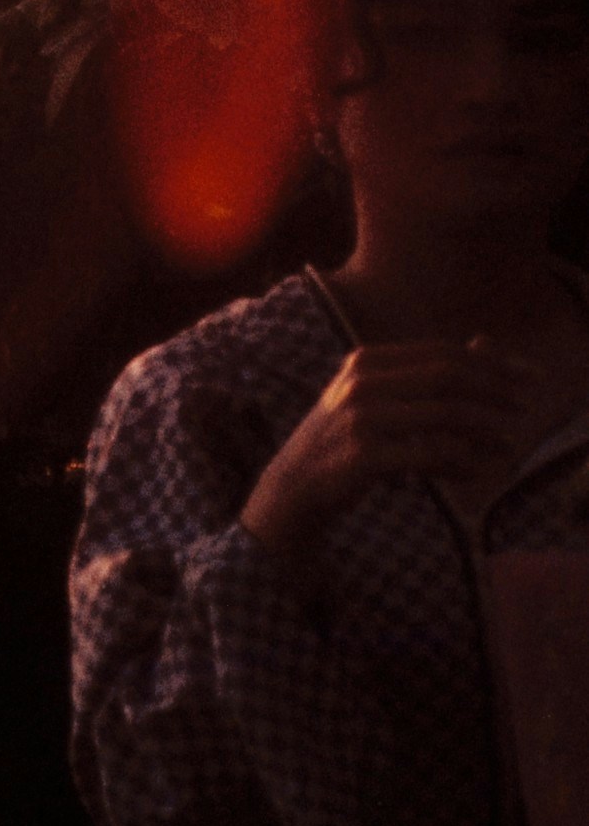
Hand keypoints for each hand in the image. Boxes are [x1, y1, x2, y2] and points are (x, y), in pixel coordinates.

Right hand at [247, 339, 541, 551]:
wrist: (296, 483)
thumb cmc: (346, 437)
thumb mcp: (379, 396)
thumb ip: (429, 371)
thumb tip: (487, 343)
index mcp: (366, 362)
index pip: (443, 353)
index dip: (493, 363)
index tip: (530, 377)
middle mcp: (361, 383)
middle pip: (447, 377)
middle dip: (496, 390)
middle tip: (526, 407)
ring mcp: (361, 419)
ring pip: (445, 416)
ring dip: (486, 432)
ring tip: (508, 446)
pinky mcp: (364, 456)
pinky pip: (431, 455)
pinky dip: (462, 464)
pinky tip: (474, 472)